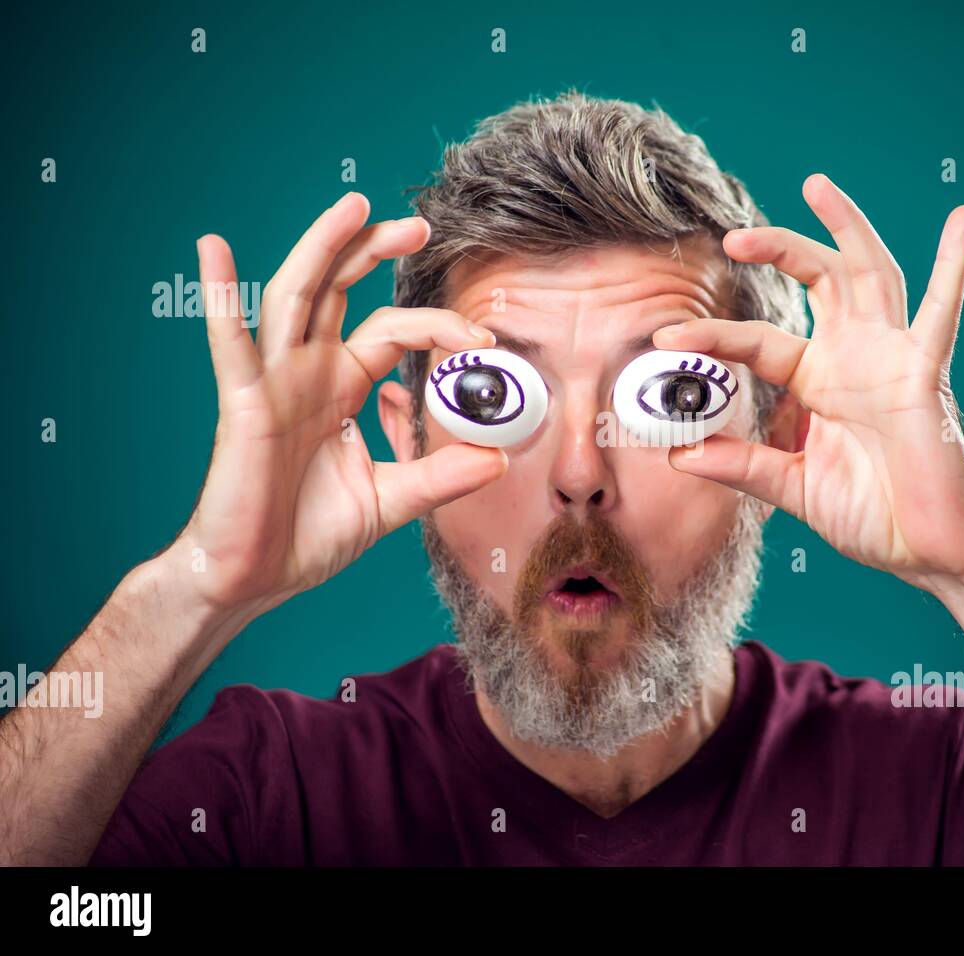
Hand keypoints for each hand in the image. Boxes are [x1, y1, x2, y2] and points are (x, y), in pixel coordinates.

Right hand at [176, 193, 506, 615]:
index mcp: (342, 387)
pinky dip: (220, 296)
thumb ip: (439, 476)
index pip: (391, 332)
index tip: (482, 339)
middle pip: (341, 291)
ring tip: (353, 205)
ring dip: (322, 248)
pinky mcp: (243, 404)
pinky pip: (230, 343)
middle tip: (419, 225)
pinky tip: (216, 249)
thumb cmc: (308, 535)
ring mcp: (273, 382)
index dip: (434, 327)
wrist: (254, 577)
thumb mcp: (391, 501)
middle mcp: (308, 372)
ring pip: (297, 297)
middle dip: (374, 251)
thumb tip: (499, 458)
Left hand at [653, 174, 963, 591]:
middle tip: (732, 234)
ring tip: (815, 188)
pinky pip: (941, 314)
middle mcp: (855, 359)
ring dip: (845, 229)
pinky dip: (956, 265)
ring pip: (868, 275)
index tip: (665, 340)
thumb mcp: (794, 489)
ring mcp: (892, 360)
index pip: (759, 343)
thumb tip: (680, 457)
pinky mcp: (926, 375)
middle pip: (818, 282)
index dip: (712, 339)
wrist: (934, 552)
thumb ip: (743, 467)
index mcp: (821, 383)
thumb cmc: (875, 517)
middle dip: (780, 248)